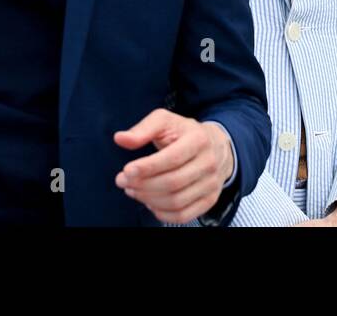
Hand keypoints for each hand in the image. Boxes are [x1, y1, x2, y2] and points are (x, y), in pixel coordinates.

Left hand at [114, 109, 233, 223]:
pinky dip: (162, 213)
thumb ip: (142, 129)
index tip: (127, 171)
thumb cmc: (184, 133)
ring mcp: (211, 184)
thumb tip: (120, 139)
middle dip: (143, 185)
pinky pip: (184, 215)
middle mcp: (209, 162)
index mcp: (198, 139)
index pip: (172, 158)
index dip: (147, 167)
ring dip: (148, 199)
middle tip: (123, 181)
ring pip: (176, 201)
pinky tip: (150, 203)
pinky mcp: (209, 200)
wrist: (216, 146)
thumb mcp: (165, 121)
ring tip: (133, 190)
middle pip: (173, 182)